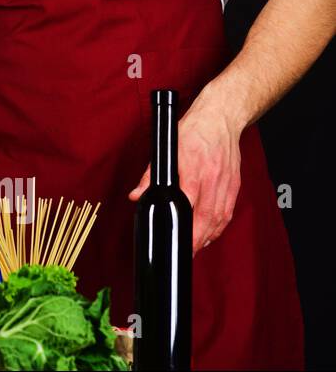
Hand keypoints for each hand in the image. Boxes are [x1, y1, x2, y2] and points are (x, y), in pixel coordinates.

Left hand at [128, 97, 242, 253]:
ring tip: (194, 248)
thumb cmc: (192, 131)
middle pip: (207, 218)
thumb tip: (137, 196)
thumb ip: (150, 175)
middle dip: (196, 240)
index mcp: (194, 170)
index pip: (189, 205)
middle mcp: (213, 179)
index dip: (185, 227)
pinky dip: (219, 227)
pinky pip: (228, 212)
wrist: (220, 119)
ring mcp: (226, 184)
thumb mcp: (166, 149)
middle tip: (184, 252)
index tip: (177, 240)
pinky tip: (209, 234)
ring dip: (208, 237)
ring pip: (220, 219)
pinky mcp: (234, 185)